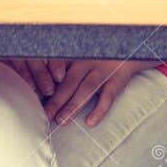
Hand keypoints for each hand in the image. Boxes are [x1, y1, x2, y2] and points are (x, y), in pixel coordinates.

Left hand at [39, 59, 158, 127]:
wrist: (132, 45)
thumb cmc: (99, 54)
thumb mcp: (82, 53)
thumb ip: (64, 65)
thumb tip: (40, 87)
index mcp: (76, 55)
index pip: (58, 67)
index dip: (46, 79)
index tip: (34, 94)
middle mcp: (89, 61)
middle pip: (69, 82)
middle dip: (56, 100)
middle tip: (44, 116)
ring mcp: (104, 70)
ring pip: (87, 89)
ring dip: (73, 106)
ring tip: (61, 121)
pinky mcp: (119, 78)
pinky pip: (109, 96)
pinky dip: (100, 109)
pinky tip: (90, 122)